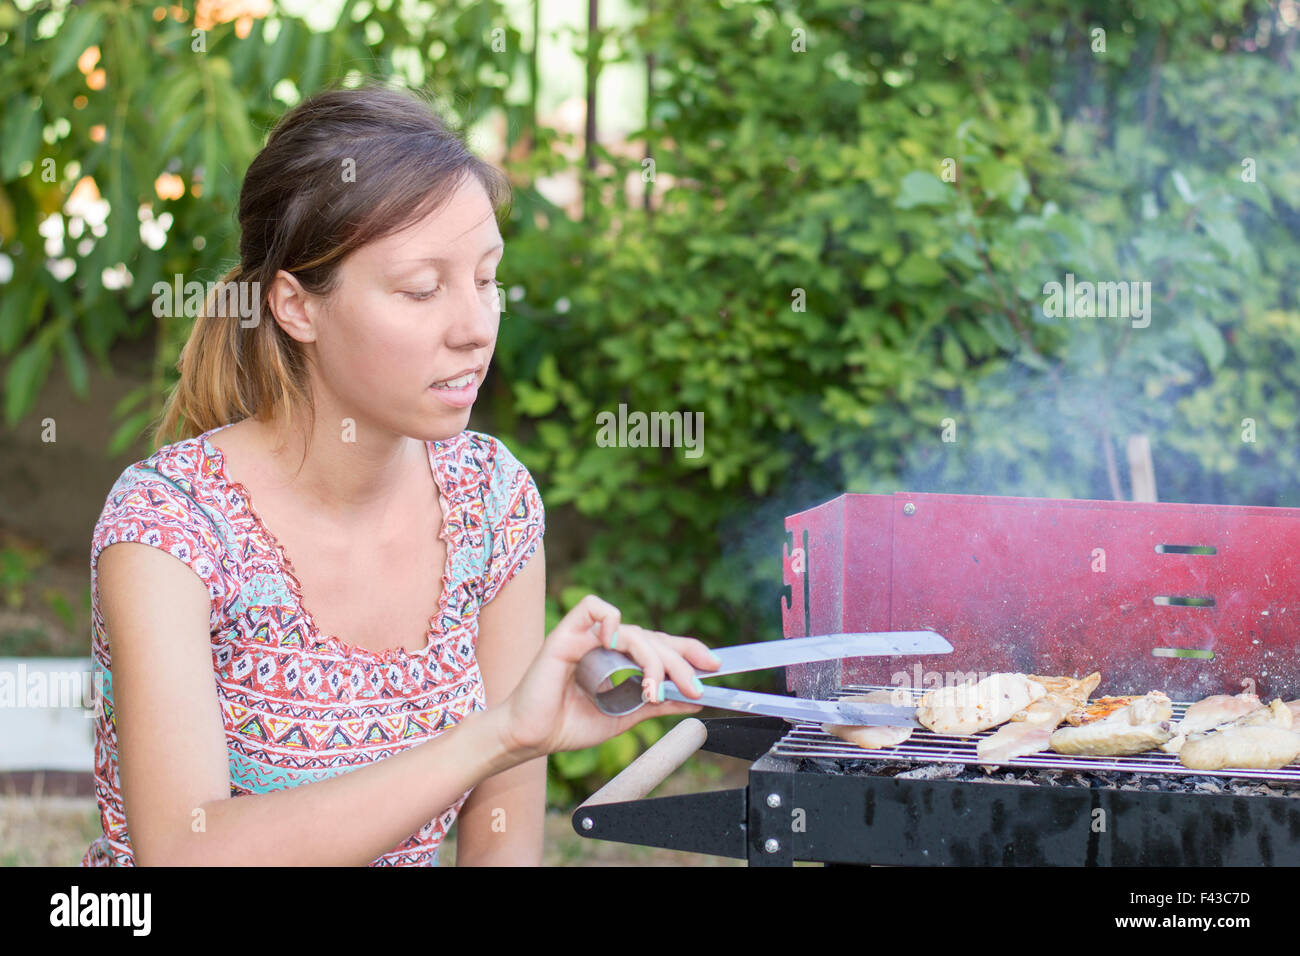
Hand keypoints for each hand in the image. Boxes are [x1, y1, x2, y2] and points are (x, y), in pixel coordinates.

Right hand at [498, 594, 721, 758]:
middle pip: (653, 638)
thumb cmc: (567, 724)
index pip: (660, 644)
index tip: (714, 665)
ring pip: (633, 630)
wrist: (530, 737)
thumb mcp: (623, 716)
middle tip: (693, 687)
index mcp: (619, 660)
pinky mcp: (566, 635)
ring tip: (654, 689)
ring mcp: (587, 637)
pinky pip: (592, 607)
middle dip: (679, 661)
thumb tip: (693, 699)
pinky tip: (615, 645)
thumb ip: (655, 705)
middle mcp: (606, 645)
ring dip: (653, 658)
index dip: (688, 649)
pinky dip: (609, 618)